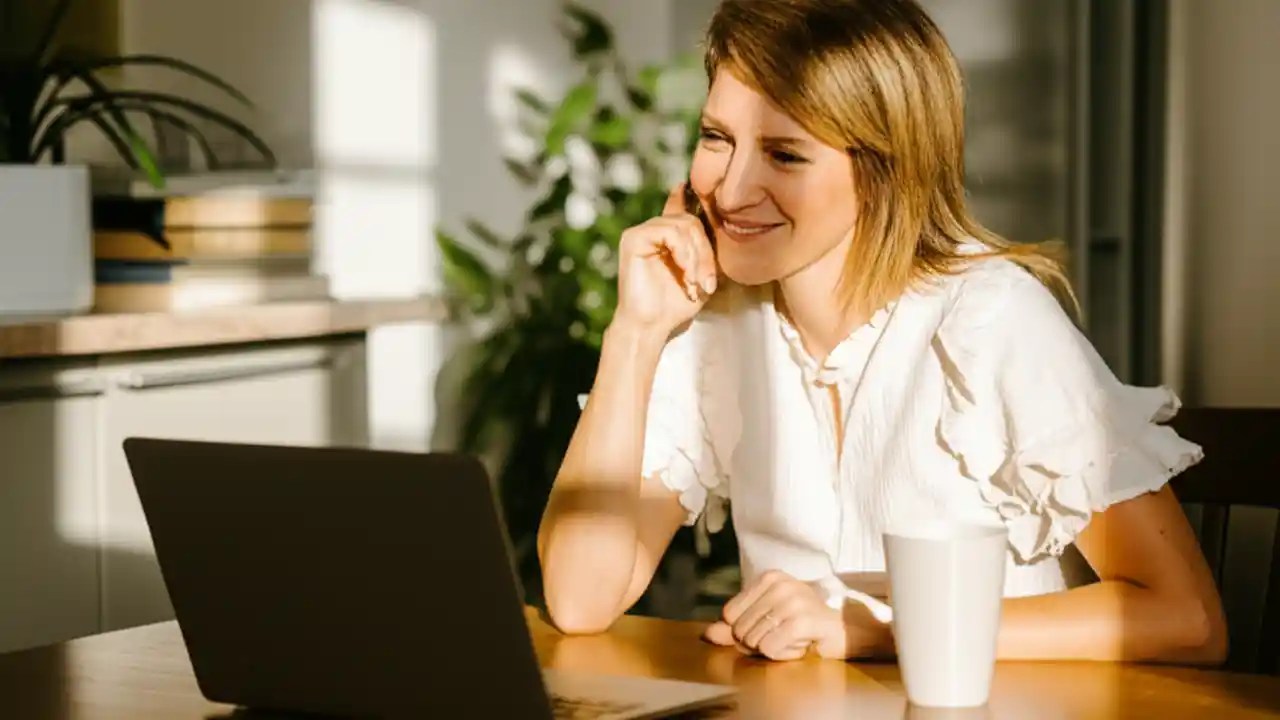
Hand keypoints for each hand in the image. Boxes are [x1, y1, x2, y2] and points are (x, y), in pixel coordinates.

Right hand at [612, 183, 717, 337]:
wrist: (651, 326)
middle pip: (692, 221)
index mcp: (667, 238)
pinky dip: (683, 253)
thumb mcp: (701, 274)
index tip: (690, 186)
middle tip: (707, 281)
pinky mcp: (633, 238)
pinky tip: (685, 273)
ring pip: (684, 225)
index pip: (679, 207)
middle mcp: (653, 231)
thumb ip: (706, 250)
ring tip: (695, 281)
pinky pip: (669, 232)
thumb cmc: (675, 306)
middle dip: (706, 252)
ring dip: (697, 256)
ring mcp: (642, 233)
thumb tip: (716, 222)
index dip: (687, 195)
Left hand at [702, 570, 892, 661]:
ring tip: (795, 638)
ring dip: (775, 649)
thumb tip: (708, 634)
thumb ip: (736, 627)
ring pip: (754, 641)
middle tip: (785, 634)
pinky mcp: (802, 620)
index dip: (745, 630)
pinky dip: (785, 654)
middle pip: (741, 630)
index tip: (771, 626)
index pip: (730, 614)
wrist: (847, 631)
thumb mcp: (767, 621)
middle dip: (760, 641)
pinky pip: (771, 649)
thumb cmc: (805, 624)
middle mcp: (779, 584)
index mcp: (768, 578)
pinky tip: (802, 645)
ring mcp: (792, 600)